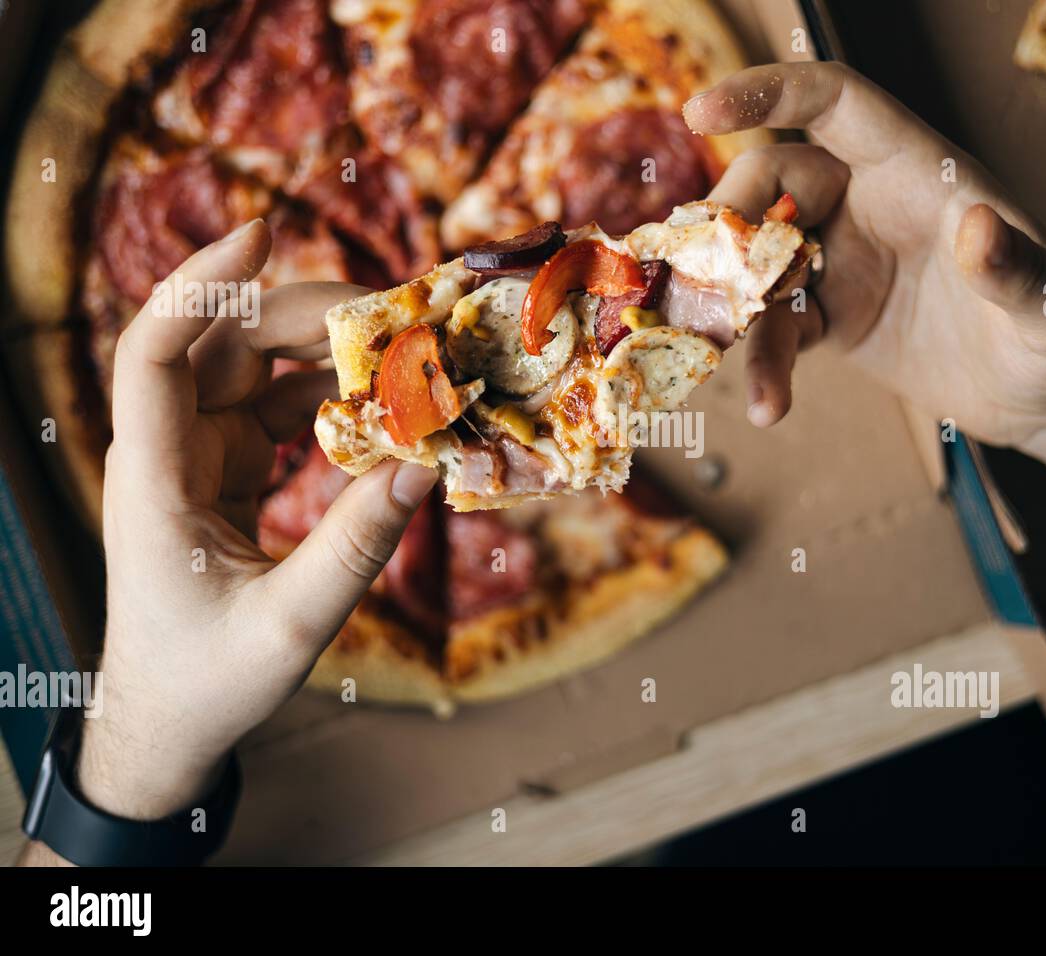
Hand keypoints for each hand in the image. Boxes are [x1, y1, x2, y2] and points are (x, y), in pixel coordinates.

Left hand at [80, 220, 437, 819]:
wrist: (167, 722)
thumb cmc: (208, 681)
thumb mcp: (292, 624)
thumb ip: (356, 546)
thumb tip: (423, 465)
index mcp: (154, 481)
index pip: (152, 355)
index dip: (197, 285)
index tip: (260, 234)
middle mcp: (165, 452)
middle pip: (216, 343)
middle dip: (296, 313)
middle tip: (387, 312)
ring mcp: (194, 457)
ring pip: (246, 366)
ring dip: (316, 348)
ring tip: (397, 344)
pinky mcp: (223, 470)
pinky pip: (270, 407)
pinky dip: (322, 394)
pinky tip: (376, 394)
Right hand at [684, 62, 1045, 458]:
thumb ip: (1019, 270)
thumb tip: (978, 225)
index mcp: (921, 170)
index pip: (835, 102)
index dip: (769, 92)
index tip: (701, 107)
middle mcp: (874, 202)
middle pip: (773, 179)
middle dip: (730, 222)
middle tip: (707, 280)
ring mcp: (849, 259)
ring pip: (761, 258)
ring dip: (733, 306)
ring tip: (718, 358)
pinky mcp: (837, 316)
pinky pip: (778, 325)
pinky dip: (763, 361)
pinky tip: (771, 406)